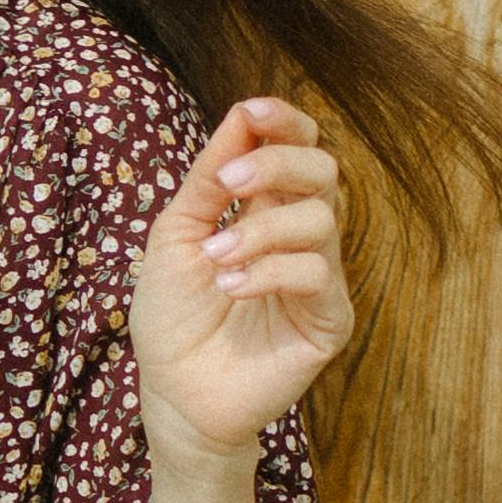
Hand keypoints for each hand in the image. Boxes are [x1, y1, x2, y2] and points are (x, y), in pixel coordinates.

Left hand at [131, 96, 349, 462]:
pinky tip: (230, 287)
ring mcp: (319, 278)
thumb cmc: (172, 316)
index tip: (251, 109)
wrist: (174, 393)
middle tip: (229, 181)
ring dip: (260, 229)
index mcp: (266, 209)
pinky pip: (318, 273)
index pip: (299, 148)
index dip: (285, 122)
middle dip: (276, 162)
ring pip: (322, 219)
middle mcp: (300, 237)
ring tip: (215, 257)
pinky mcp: (329, 320)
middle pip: (323, 171)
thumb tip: (240, 112)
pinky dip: (269, 270)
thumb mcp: (178, 235)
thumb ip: (209, 179)